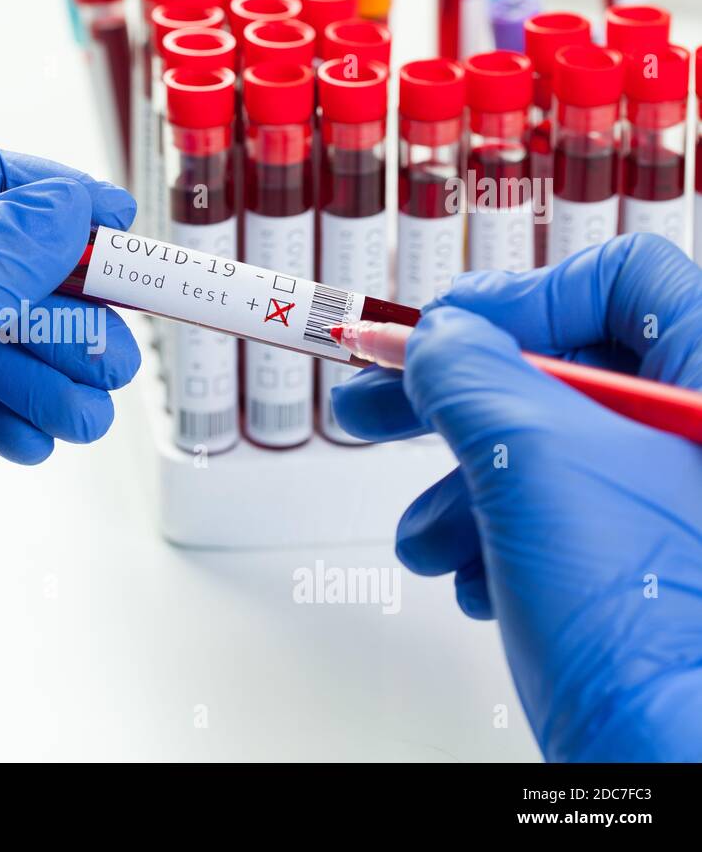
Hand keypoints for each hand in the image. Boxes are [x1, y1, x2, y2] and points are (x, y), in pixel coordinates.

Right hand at [333, 234, 701, 760]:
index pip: (623, 282)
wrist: (671, 762)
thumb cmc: (647, 623)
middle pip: (568, 372)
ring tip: (428, 538)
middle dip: (455, 397)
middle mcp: (700, 440)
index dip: (520, 297)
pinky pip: (556, 522)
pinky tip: (477, 579)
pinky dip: (497, 540)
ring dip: (462, 490)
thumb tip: (437, 341)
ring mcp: (678, 512)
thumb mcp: (533, 461)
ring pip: (547, 457)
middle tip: (374, 405)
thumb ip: (472, 376)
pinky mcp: (644, 570)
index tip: (441, 331)